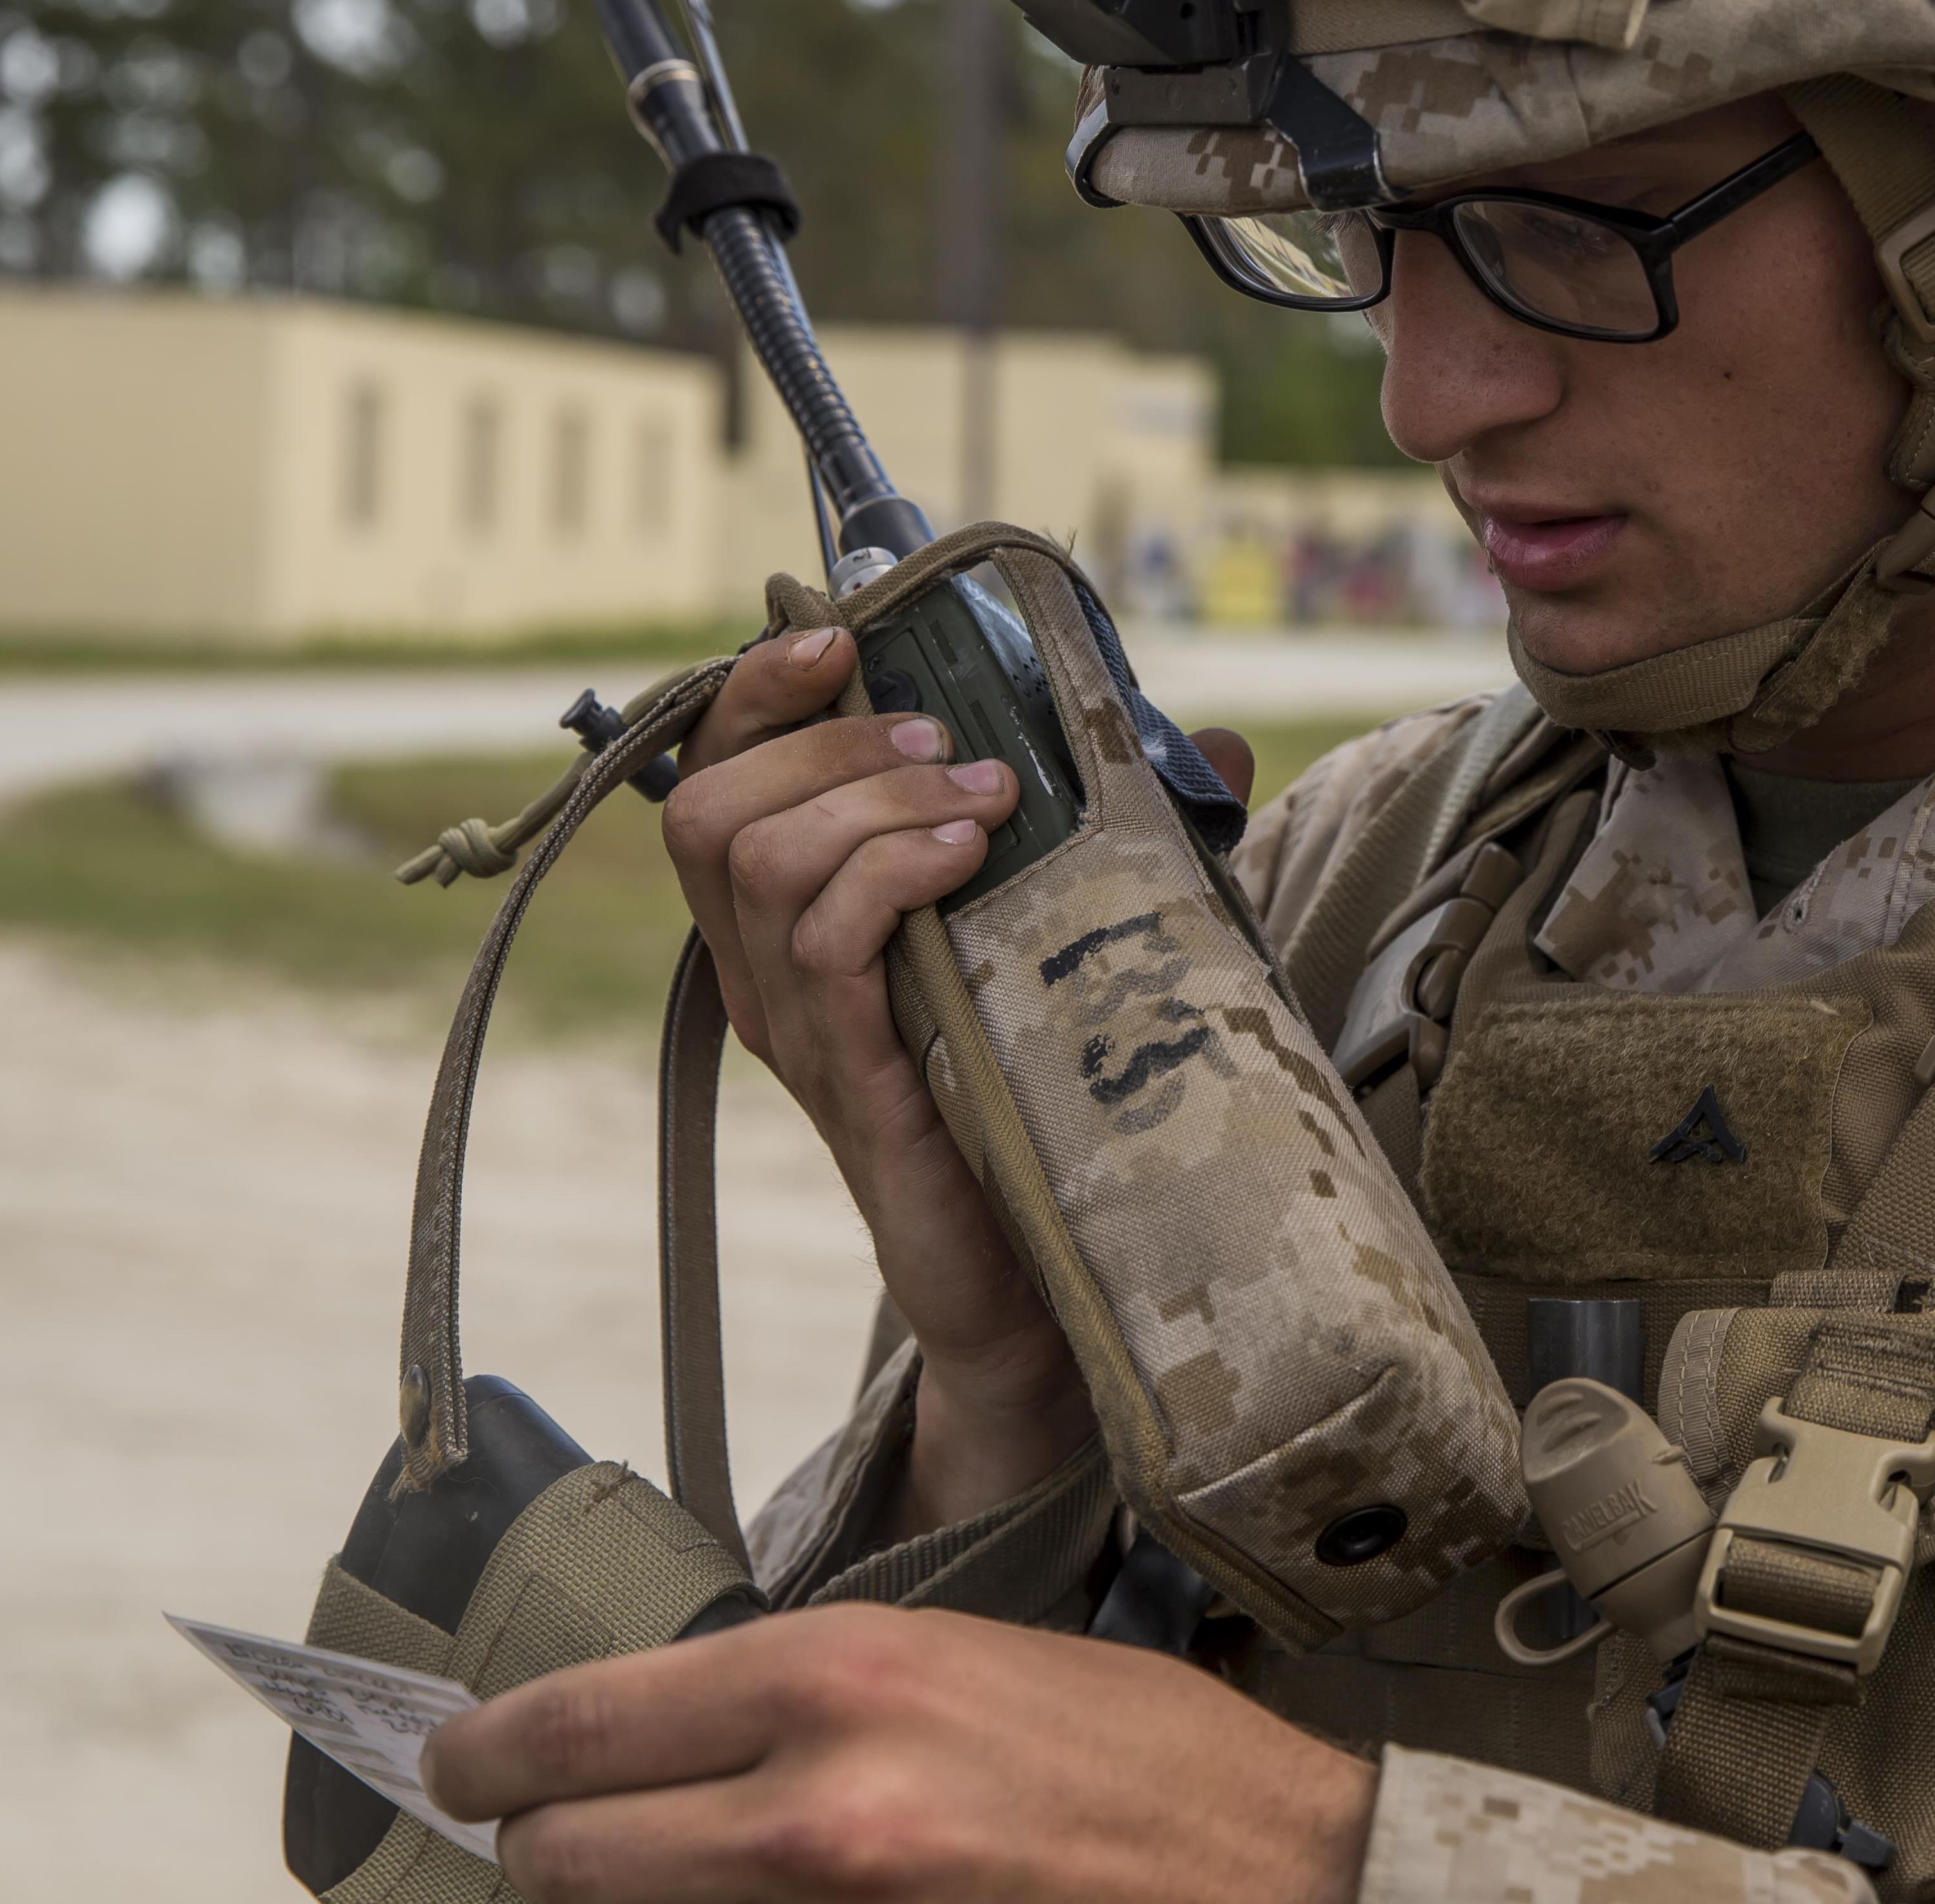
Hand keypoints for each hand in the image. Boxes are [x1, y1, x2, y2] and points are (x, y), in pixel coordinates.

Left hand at [423, 1604, 1375, 1903]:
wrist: (1277, 1869)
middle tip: (542, 1840)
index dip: (487, 1755)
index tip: (463, 1764)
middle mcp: (819, 1799)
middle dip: (541, 1852)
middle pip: (564, 1857)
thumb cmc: (1140, 1758)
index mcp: (837, 1678)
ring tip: (656, 1876)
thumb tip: (669, 1741)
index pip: (575, 1728)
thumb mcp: (958, 1666)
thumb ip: (806, 1702)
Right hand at [661, 629, 1251, 1532]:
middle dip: (828, 739)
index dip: (754, 694)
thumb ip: (1127, 846)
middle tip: (951, 746)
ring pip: (762, 864)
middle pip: (711, 809)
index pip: (715, 780)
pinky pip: (829, 952)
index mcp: (795, 934)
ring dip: (875, 797)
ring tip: (984, 799)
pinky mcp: (857, 1086)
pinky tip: (973, 855)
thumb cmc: (1059, 1108)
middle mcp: (772, 981)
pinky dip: (892, 874)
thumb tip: (1223, 745)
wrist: (1054, 1297)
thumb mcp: (1076, 946)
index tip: (840, 638)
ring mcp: (806, 1038)